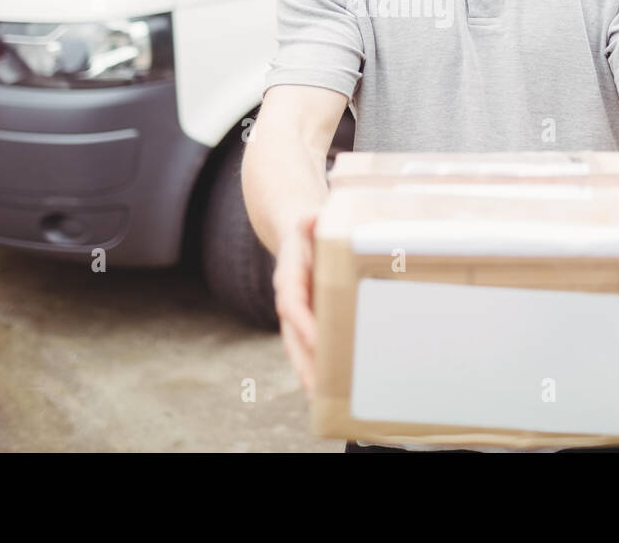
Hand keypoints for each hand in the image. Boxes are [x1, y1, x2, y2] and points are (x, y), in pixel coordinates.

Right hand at [272, 213, 317, 396]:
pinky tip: (330, 390)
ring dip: (309, 376)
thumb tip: (314, 217)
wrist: (297, 239)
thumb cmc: (308, 231)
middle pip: (292, 338)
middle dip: (304, 363)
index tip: (317, 340)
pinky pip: (310, 349)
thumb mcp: (308, 220)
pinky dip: (317, 370)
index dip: (302, 323)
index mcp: (288, 279)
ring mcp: (297, 317)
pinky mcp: (308, 324)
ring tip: (322, 400)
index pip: (292, 304)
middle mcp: (289, 302)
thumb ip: (310, 220)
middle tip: (317, 388)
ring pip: (299, 351)